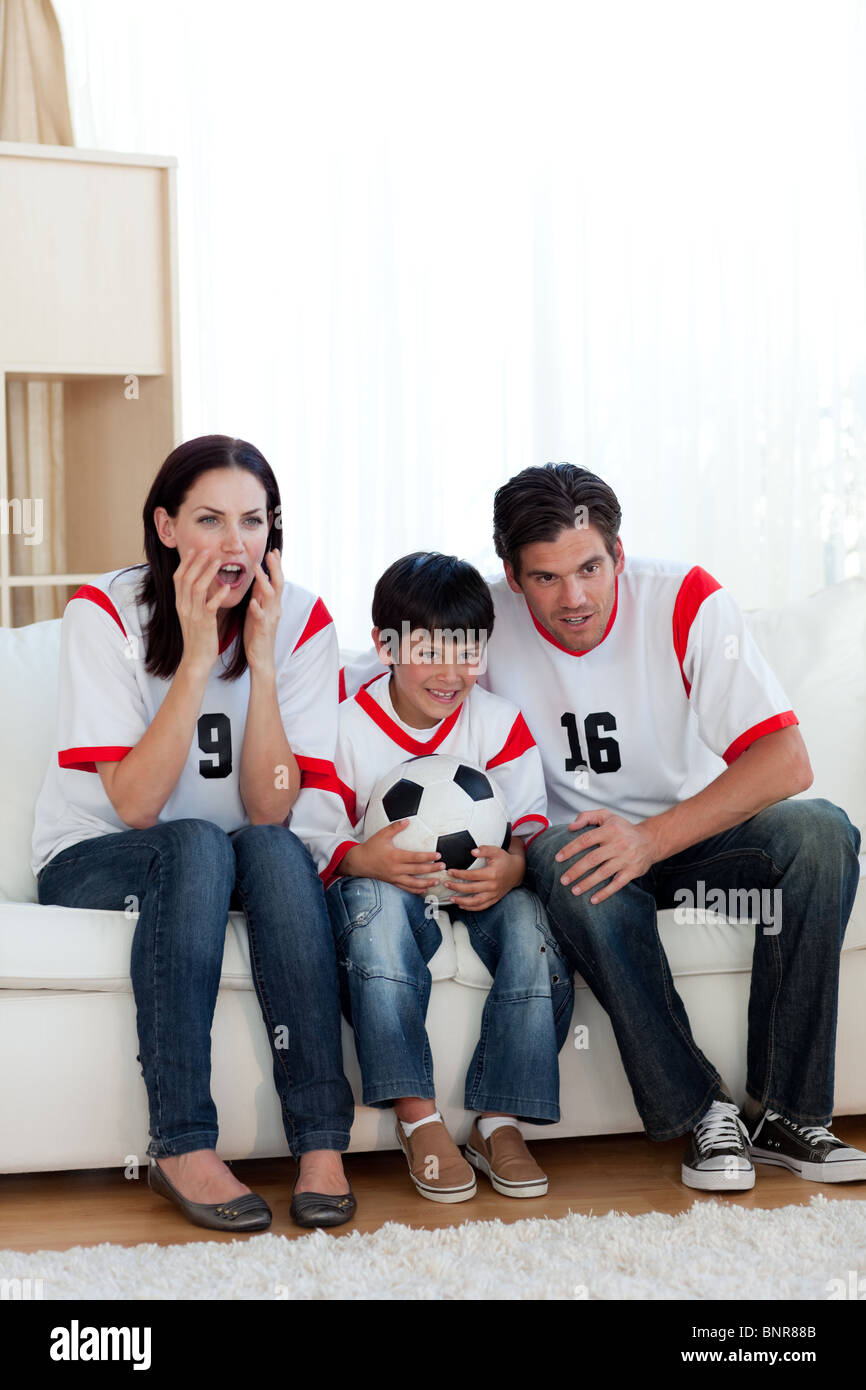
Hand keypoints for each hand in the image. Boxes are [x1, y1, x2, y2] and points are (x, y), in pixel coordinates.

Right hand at [174, 550, 224, 672]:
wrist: (196, 658)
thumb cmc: (198, 636)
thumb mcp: (192, 615)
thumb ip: (194, 600)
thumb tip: (200, 583)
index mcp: (180, 604)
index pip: (178, 578)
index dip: (185, 563)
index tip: (194, 550)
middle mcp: (184, 607)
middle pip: (187, 579)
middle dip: (196, 563)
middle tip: (207, 550)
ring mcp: (193, 614)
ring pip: (197, 588)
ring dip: (207, 573)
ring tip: (218, 562)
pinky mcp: (204, 623)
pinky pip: (210, 605)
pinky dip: (218, 594)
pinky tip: (226, 586)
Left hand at [243, 550, 283, 673]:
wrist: (261, 658)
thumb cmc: (257, 634)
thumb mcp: (259, 610)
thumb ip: (260, 595)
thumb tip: (260, 578)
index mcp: (273, 604)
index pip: (277, 580)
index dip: (276, 566)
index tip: (273, 550)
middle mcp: (275, 608)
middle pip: (278, 584)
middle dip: (275, 568)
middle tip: (270, 553)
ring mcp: (270, 618)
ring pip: (271, 597)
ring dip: (264, 582)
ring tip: (257, 569)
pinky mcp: (262, 630)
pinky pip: (261, 617)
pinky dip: (258, 608)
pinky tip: (253, 602)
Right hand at [341, 821, 443, 893]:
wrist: (359, 862)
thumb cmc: (371, 847)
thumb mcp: (382, 835)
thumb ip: (395, 827)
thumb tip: (407, 821)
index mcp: (395, 856)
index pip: (415, 857)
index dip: (427, 857)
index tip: (438, 855)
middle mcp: (396, 868)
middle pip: (417, 870)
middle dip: (431, 869)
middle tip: (443, 867)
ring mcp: (394, 877)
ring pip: (413, 883)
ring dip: (426, 882)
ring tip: (437, 881)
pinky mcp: (392, 882)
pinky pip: (406, 888)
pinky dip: (416, 890)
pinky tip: (425, 889)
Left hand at [444, 844, 523, 911]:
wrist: (517, 871)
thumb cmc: (504, 860)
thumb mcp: (496, 851)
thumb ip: (484, 850)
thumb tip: (472, 851)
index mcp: (492, 874)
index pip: (472, 875)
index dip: (459, 874)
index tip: (450, 872)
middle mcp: (493, 886)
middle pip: (471, 889)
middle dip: (457, 887)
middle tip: (446, 884)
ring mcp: (494, 894)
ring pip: (476, 901)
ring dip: (462, 901)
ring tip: (451, 899)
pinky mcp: (494, 899)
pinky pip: (482, 906)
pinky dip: (471, 908)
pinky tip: (462, 905)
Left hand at [554, 809, 656, 902]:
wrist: (650, 840)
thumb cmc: (623, 829)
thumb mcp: (606, 816)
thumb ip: (587, 817)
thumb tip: (571, 827)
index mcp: (609, 830)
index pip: (586, 840)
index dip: (570, 849)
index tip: (558, 858)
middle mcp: (618, 844)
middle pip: (592, 859)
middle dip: (576, 871)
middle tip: (563, 880)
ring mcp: (626, 859)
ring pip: (603, 873)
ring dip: (587, 883)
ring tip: (574, 890)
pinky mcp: (632, 871)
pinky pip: (617, 884)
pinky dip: (605, 893)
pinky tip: (593, 899)